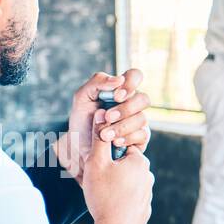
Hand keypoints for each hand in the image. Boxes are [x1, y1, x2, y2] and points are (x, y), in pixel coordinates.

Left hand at [55, 68, 151, 185]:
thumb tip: (119, 79)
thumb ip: (97, 82)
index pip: (135, 76)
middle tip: (107, 117)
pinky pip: (142, 135)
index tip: (116, 96)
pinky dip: (127, 138)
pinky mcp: (140, 138)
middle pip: (143, 99)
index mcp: (121, 90)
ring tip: (104, 135)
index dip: (130, 83)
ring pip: (142, 118)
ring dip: (122, 126)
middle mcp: (133, 104)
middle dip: (125, 109)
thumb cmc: (82, 120)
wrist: (79, 147)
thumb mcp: (81, 98)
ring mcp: (138, 121)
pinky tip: (114, 142)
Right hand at [81, 115, 153, 223]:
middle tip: (97, 182)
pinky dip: (119, 201)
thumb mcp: (96, 163)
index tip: (97, 165)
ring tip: (102, 197)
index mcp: (139, 161)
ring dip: (114, 186)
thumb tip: (101, 115)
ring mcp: (148, 193)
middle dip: (110, 170)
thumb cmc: (105, 197)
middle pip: (124, 164)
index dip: (106, 154)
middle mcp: (148, 175)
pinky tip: (109, 208)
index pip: (121, 147)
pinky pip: (129, 198)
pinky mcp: (144, 208)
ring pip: (126, 182)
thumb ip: (99, 138)